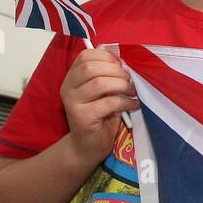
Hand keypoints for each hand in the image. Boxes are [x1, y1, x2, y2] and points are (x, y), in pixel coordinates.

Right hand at [59, 48, 138, 162]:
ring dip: (122, 85)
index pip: (85, 56)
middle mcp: (68, 88)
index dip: (107, 57)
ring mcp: (73, 102)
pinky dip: (125, 102)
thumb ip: (107, 76)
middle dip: (116, 71)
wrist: (88, 146)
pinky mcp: (82, 117)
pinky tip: (133, 105)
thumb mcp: (104, 92)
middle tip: (129, 80)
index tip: (122, 66)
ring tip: (132, 92)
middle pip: (91, 67)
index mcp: (72, 78)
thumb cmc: (100, 116)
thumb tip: (121, 59)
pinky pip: (108, 103)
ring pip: (99, 83)